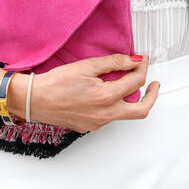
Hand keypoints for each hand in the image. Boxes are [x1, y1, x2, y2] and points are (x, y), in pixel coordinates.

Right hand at [5, 54, 160, 132]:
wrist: (34, 100)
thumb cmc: (56, 82)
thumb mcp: (87, 66)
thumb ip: (114, 62)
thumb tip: (134, 61)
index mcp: (106, 97)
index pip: (136, 82)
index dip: (142, 68)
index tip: (141, 60)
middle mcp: (106, 114)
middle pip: (142, 110)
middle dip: (152, 96)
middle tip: (154, 84)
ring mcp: (98, 124)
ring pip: (125, 114)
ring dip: (131, 100)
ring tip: (127, 85)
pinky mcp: (90, 127)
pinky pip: (110, 117)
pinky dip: (114, 105)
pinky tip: (106, 94)